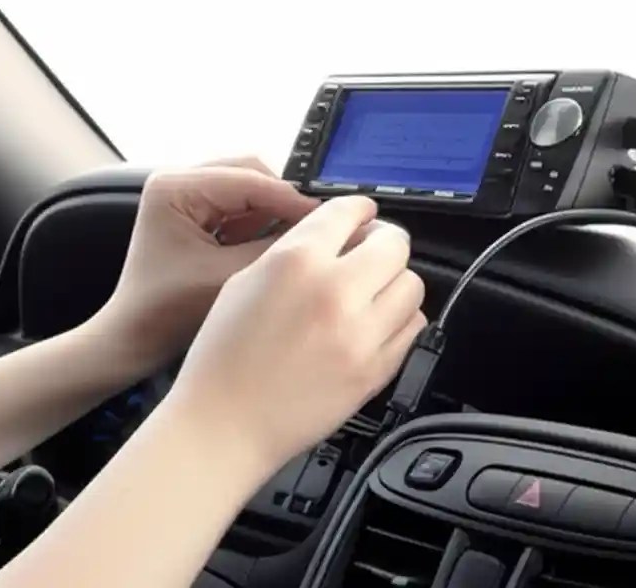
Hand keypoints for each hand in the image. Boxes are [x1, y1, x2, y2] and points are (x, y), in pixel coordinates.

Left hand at [93, 158, 318, 372]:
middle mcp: (179, 180)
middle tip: (321, 231)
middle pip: (253, 175)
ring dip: (275, 215)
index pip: (250, 180)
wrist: (132, 339)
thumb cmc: (165, 313)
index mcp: (174, 187)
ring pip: (252, 191)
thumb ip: (273, 249)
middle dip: (286, 204)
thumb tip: (322, 231)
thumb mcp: (227, 277)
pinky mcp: (197, 213)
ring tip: (302, 243)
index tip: (333, 220)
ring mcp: (187, 195)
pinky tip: (276, 250)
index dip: (293, 200)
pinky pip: (242, 208)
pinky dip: (261, 226)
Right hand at [164, 196, 426, 472]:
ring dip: (395, 283)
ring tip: (372, 293)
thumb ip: (293, 252)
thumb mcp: (243, 283)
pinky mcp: (376, 369)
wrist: (225, 425)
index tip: (363, 215)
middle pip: (394, 244)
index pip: (350, 211)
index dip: (360, 210)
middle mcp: (334, 291)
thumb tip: (336, 235)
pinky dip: (399, 320)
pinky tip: (374, 325)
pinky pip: (412, 327)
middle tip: (370, 254)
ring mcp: (361, 333)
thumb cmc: (223, 359)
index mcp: (295, 262)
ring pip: (412, 284)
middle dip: (383, 244)